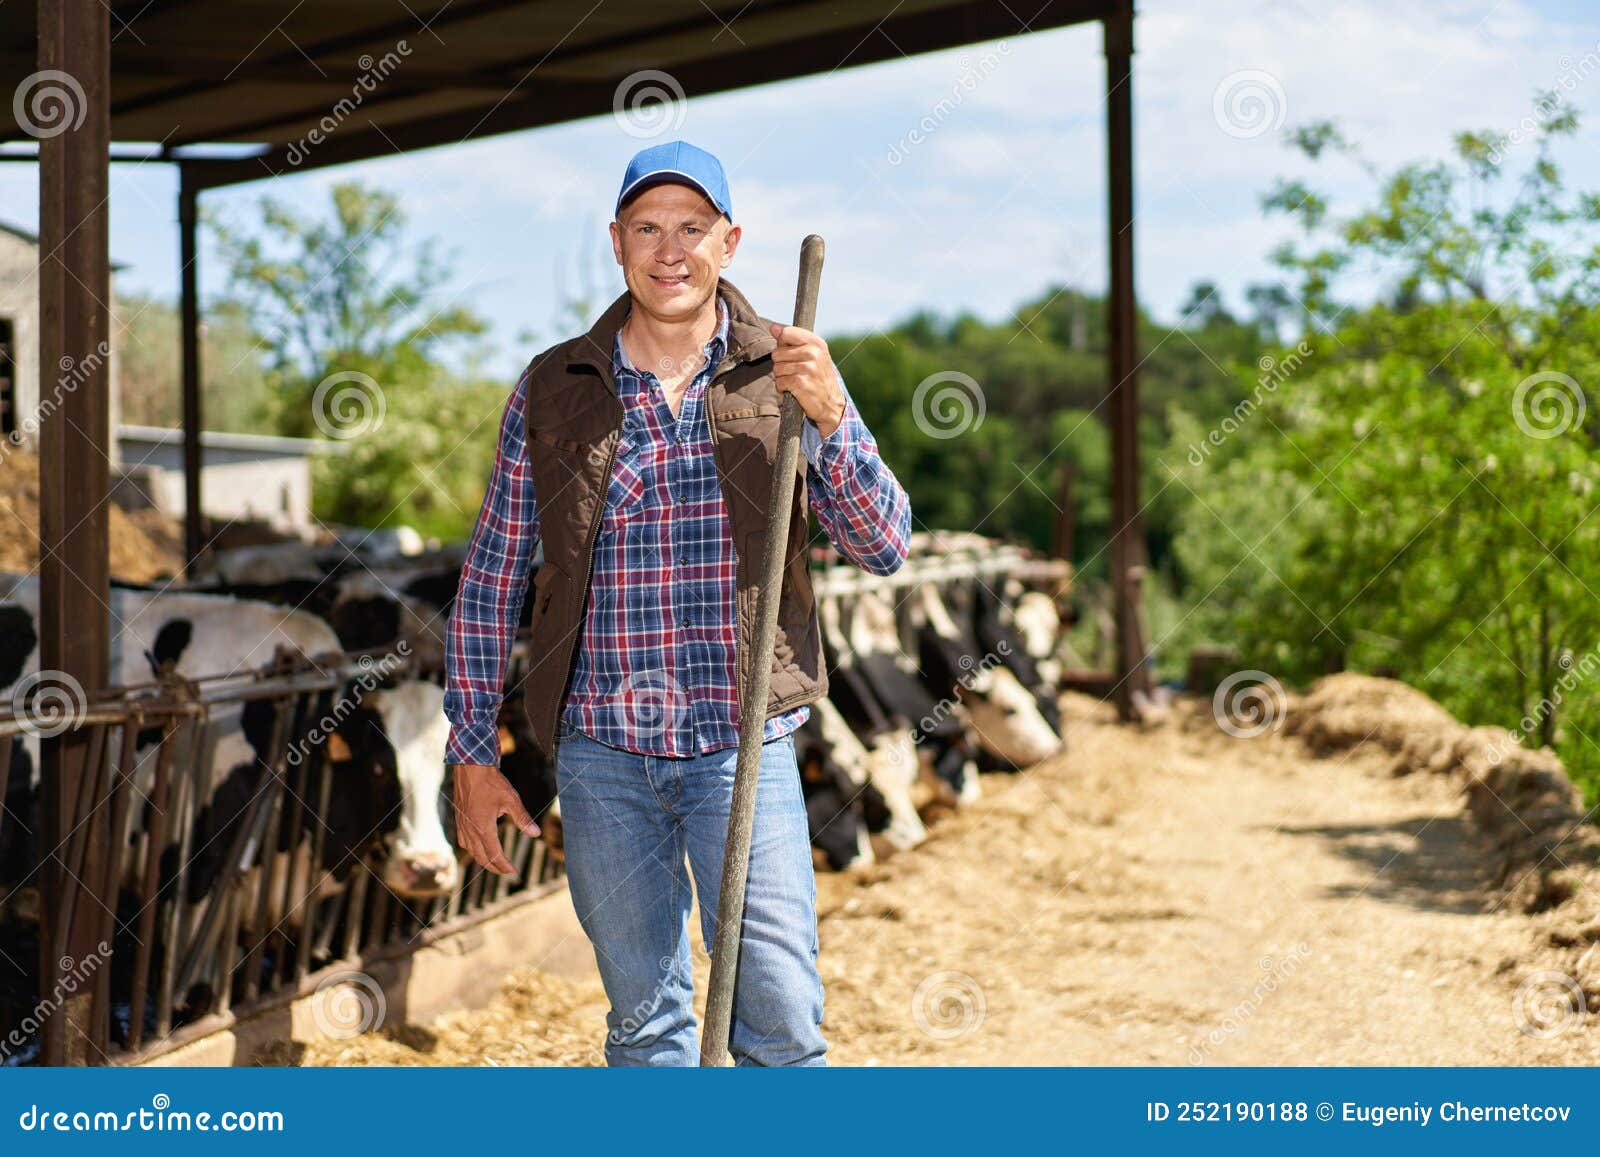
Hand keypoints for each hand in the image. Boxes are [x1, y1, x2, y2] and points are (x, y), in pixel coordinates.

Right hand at [451, 763, 539, 874]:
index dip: (504, 866)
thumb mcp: (511, 800)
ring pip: (471, 851)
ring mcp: (462, 826)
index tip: (514, 871)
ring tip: (495, 862)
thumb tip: (536, 834)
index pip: (494, 855)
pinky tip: (479, 847)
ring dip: (483, 860)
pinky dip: (473, 849)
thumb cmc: (492, 782)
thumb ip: (523, 819)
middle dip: (495, 867)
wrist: (470, 768)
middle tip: (507, 870)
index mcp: (484, 828)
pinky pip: (464, 842)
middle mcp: (470, 830)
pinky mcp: (459, 820)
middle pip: (482, 857)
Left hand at [769, 322, 845, 437]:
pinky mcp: (800, 383)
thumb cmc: (819, 378)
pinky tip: (795, 390)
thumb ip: (793, 340)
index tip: (791, 355)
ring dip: (782, 378)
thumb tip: (773, 327)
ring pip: (776, 369)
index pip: (786, 333)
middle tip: (796, 372)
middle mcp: (813, 353)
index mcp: (816, 343)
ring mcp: (807, 368)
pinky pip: (779, 382)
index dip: (783, 345)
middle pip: (777, 353)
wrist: (832, 405)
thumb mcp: (813, 355)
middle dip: (781, 364)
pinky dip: (783, 388)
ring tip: (797, 381)